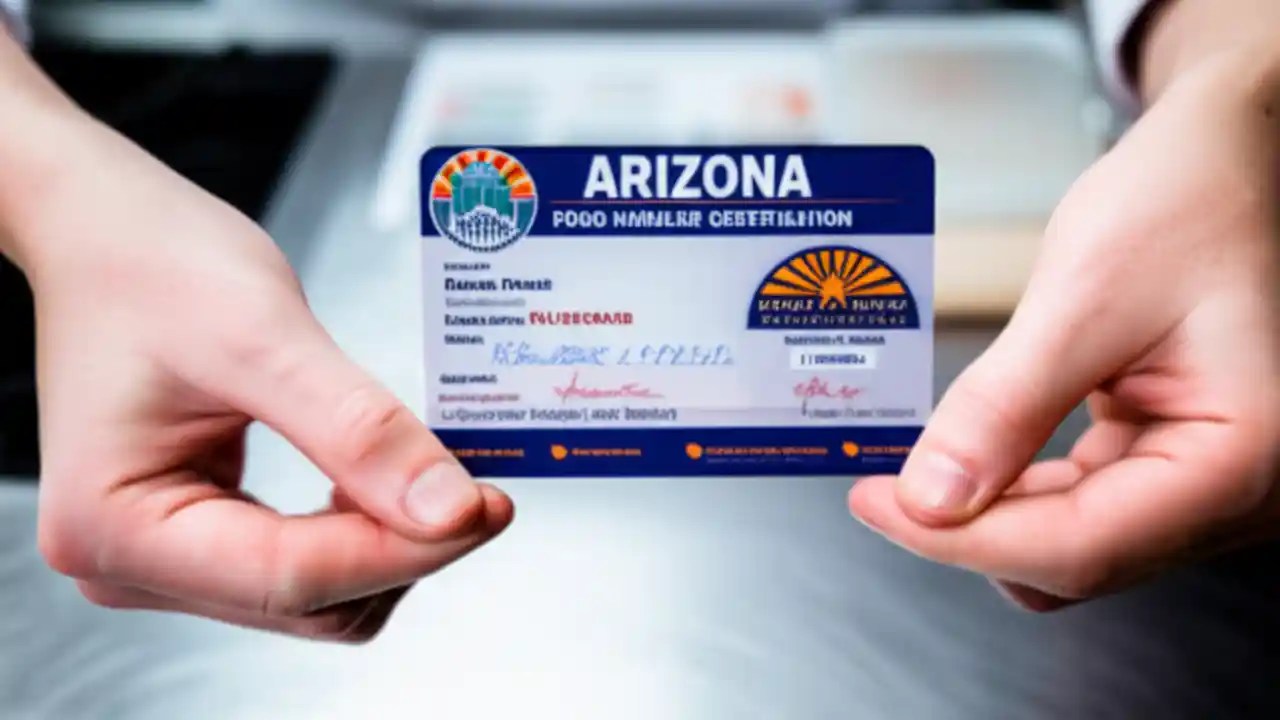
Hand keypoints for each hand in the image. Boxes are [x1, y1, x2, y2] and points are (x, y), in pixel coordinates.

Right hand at [18, 117, 511, 641]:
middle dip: (403, 549)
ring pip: (314, 596)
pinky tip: (386, 481)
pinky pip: (301, 564)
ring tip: (430, 475)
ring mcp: (164, 556)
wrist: (108, 235)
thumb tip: (449, 509)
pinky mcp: (201, 536)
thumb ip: (358, 431)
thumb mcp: (264, 337)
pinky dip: (358, 531)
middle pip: (308, 600)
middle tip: (476, 488)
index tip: (483, 509)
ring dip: (387, 546)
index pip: (292, 578)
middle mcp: (127, 560)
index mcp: (115, 524)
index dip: (405, 549)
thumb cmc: (152, 266)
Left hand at [849, 50, 1279, 609]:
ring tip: (916, 465)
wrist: (1228, 156)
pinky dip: (1019, 487)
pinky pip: (1085, 504)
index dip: (962, 539)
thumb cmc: (1188, 201)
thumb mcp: (1081, 299)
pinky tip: (971, 451)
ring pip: (1074, 541)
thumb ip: (1004, 408)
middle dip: (971, 529)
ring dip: (990, 513)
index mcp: (1242, 458)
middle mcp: (1240, 491)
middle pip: (1076, 556)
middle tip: (882, 485)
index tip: (880, 505)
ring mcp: (1209, 482)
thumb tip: (931, 497)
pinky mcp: (1176, 460)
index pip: (1079, 545)